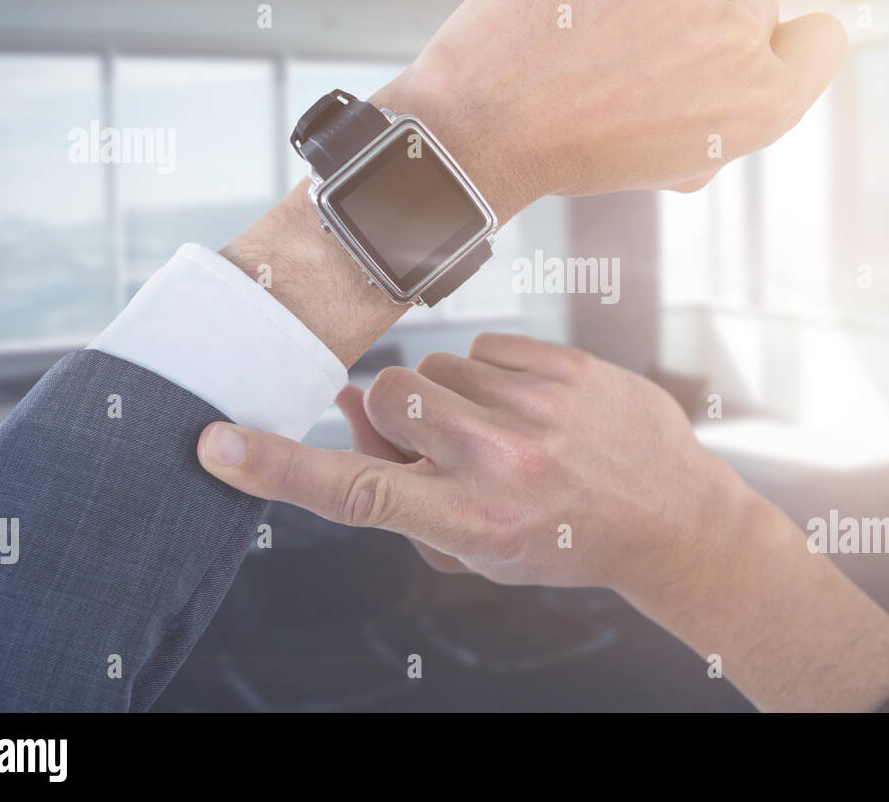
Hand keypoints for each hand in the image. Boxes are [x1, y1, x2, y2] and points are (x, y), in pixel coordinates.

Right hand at [197, 334, 888, 710]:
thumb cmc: (561, 538)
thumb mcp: (476, 541)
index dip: (279, 469)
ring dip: (453, 393)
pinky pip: (487, 347)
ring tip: (505, 429)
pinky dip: (495, 373)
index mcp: (470, 522)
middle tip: (438, 436)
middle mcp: (501, 464)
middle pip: (388, 389)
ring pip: (438, 364)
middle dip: (396, 406)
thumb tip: (347, 403)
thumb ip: (402, 484)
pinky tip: (534, 407)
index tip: (218, 446)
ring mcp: (540, 411)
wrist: (670, 518)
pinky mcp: (569, 370)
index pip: (356, 492)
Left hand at [375, 0, 846, 203]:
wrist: (490, 123)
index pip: (825, 41)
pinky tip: (591, 11)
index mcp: (762, 105)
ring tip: (612, 39)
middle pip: (756, 2)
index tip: (761, 46)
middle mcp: (738, 40)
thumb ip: (725, 117)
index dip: (793, 43)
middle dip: (714, 24)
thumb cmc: (577, 152)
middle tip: (654, 62)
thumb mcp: (673, 163)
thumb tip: (735, 82)